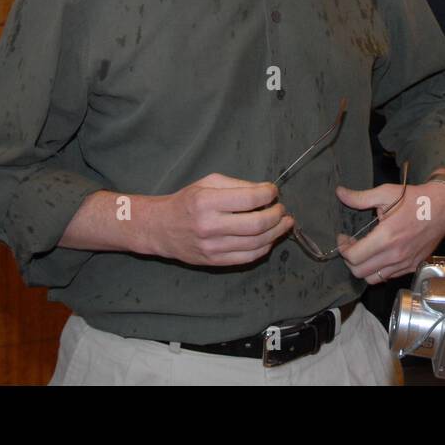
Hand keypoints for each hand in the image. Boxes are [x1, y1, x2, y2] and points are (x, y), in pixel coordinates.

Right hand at [147, 173, 292, 266]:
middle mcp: (210, 226)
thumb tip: (266, 191)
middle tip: (282, 209)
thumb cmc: (187, 202)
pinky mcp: (215, 262)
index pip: (249, 199)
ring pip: (256, 243)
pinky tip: (270, 238)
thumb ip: (238, 185)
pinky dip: (264, 247)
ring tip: (284, 223)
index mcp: (207, 202)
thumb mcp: (208, 183)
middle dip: (276, 215)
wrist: (160, 228)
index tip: (273, 191)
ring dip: (276, 232)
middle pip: (257, 224)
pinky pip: (248, 257)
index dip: (268, 194)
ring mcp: (213, 247)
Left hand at [334, 179, 444, 283]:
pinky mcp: (412, 266)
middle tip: (351, 245)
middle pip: (359, 272)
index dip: (343, 248)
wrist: (443, 207)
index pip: (354, 257)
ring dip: (364, 267)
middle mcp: (395, 255)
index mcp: (387, 237)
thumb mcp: (386, 193)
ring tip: (364, 252)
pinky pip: (388, 277)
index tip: (344, 238)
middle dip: (350, 260)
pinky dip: (379, 269)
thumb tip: (340, 193)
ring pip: (373, 279)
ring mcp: (405, 263)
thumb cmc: (415, 199)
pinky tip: (379, 254)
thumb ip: (360, 197)